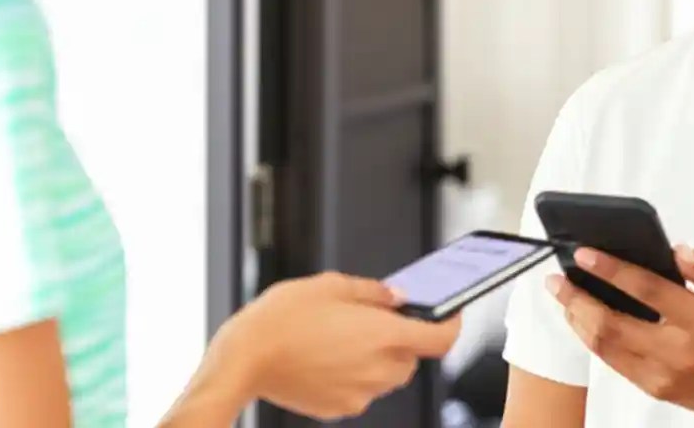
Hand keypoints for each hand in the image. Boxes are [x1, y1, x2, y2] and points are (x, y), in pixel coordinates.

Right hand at [201, 272, 459, 421]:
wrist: (242, 360)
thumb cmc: (283, 318)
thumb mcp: (330, 286)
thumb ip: (373, 292)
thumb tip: (397, 297)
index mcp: (384, 336)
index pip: (442, 339)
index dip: (451, 324)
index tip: (449, 313)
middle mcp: (379, 369)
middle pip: (413, 357)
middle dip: (402, 338)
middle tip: (376, 319)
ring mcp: (360, 393)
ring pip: (387, 374)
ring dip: (379, 357)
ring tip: (343, 336)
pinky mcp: (340, 407)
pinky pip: (361, 389)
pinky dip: (355, 373)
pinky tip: (327, 356)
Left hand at [548, 245, 693, 421]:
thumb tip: (676, 249)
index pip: (647, 290)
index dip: (611, 270)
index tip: (584, 254)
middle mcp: (679, 350)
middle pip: (614, 323)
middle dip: (578, 299)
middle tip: (556, 279)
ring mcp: (664, 375)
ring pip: (606, 347)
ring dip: (578, 320)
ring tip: (562, 298)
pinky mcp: (656, 390)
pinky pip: (614, 363)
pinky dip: (594, 340)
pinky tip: (583, 321)